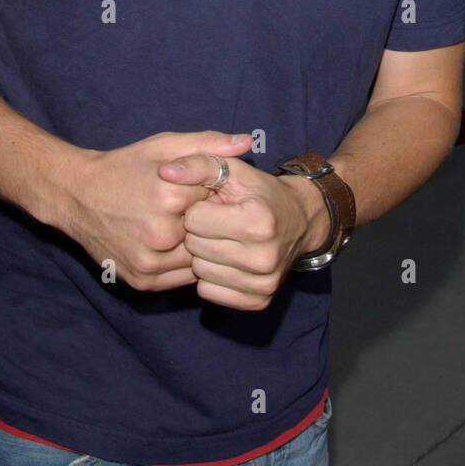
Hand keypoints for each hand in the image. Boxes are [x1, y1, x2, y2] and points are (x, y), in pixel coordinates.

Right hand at [63, 131, 252, 291]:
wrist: (76, 196)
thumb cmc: (124, 167)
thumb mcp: (164, 146)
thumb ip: (208, 145)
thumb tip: (248, 142)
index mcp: (169, 196)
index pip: (215, 201)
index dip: (209, 194)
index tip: (196, 189)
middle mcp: (161, 233)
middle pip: (209, 232)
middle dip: (205, 222)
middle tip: (185, 209)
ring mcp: (150, 262)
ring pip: (198, 258)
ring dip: (196, 245)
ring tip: (177, 225)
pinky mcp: (143, 281)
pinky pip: (182, 277)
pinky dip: (182, 262)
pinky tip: (171, 244)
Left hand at [159, 153, 324, 310]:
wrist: (300, 221)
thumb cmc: (261, 193)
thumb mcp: (234, 171)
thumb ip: (199, 165)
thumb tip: (165, 172)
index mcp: (258, 222)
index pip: (194, 220)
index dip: (198, 209)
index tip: (213, 205)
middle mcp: (263, 257)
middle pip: (195, 247)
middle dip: (199, 232)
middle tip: (217, 223)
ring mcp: (263, 282)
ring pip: (199, 271)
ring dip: (204, 255)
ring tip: (223, 240)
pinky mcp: (259, 300)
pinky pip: (208, 291)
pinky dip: (211, 276)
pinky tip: (227, 260)